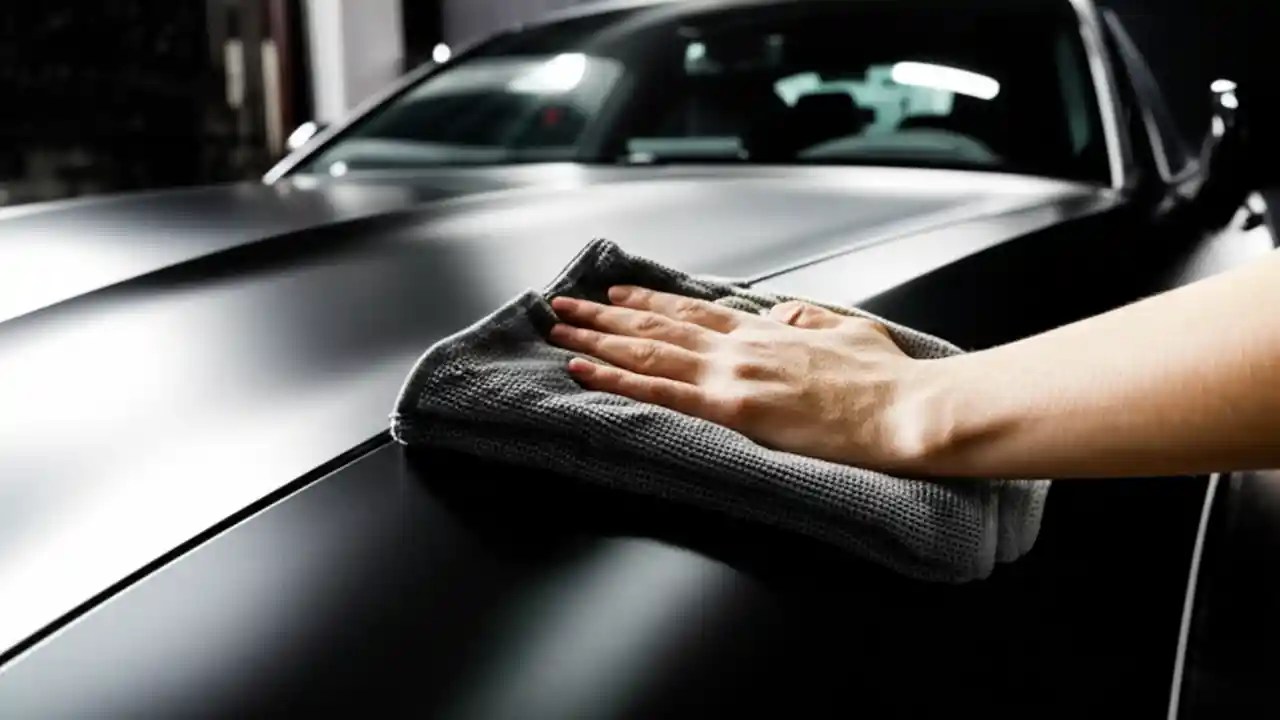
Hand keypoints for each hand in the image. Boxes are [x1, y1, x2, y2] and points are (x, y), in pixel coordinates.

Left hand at [548, 286, 932, 471]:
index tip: (618, 296)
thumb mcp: (847, 331)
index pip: (695, 312)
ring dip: (597, 340)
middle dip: (606, 318)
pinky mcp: (732, 408)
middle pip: (658, 327)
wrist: (906, 410)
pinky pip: (660, 391)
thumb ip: (809, 321)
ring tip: (559, 330)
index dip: (651, 303)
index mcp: (768, 331)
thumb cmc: (886, 380)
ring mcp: (733, 375)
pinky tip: (585, 369)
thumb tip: (786, 316)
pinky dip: (617, 378)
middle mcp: (740, 347)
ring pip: (648, 352)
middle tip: (565, 307)